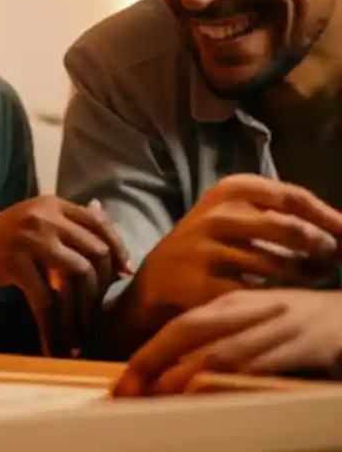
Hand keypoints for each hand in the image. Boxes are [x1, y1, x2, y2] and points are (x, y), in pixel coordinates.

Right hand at [0, 196, 131, 356]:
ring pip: (77, 276)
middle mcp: (45, 218)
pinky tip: (56, 345)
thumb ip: (77, 227)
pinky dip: (53, 326)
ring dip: (84, 310)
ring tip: (84, 333)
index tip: (124, 273)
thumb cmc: (13, 236)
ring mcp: (30, 240)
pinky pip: (45, 300)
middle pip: (94, 251)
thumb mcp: (43, 219)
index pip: (99, 224)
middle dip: (104, 285)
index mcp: (55, 205)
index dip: (118, 249)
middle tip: (100, 308)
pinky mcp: (16, 264)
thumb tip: (119, 255)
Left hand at [114, 289, 341, 396]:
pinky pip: (262, 367)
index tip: (122, 384)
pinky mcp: (308, 345)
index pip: (178, 327)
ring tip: (157, 403)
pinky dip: (232, 384)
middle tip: (127, 396)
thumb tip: (166, 376)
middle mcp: (250, 310)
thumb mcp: (254, 325)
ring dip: (185, 381)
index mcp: (232, 304)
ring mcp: (279, 327)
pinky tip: (210, 399)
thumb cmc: (300, 326)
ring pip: (221, 354)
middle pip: (189, 334)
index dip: (147, 356)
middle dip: (153, 365)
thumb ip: (216, 343)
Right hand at [130, 176, 339, 323]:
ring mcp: (208, 251)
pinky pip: (259, 293)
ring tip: (317, 277)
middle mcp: (217, 215)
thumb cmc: (216, 241)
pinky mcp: (204, 284)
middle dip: (323, 247)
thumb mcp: (239, 212)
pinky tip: (286, 298)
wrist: (162, 275)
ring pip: (279, 265)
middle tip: (335, 259)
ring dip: (309, 275)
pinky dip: (280, 297)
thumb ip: (284, 212)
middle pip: (291, 230)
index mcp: (230, 190)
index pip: (294, 197)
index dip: (330, 217)